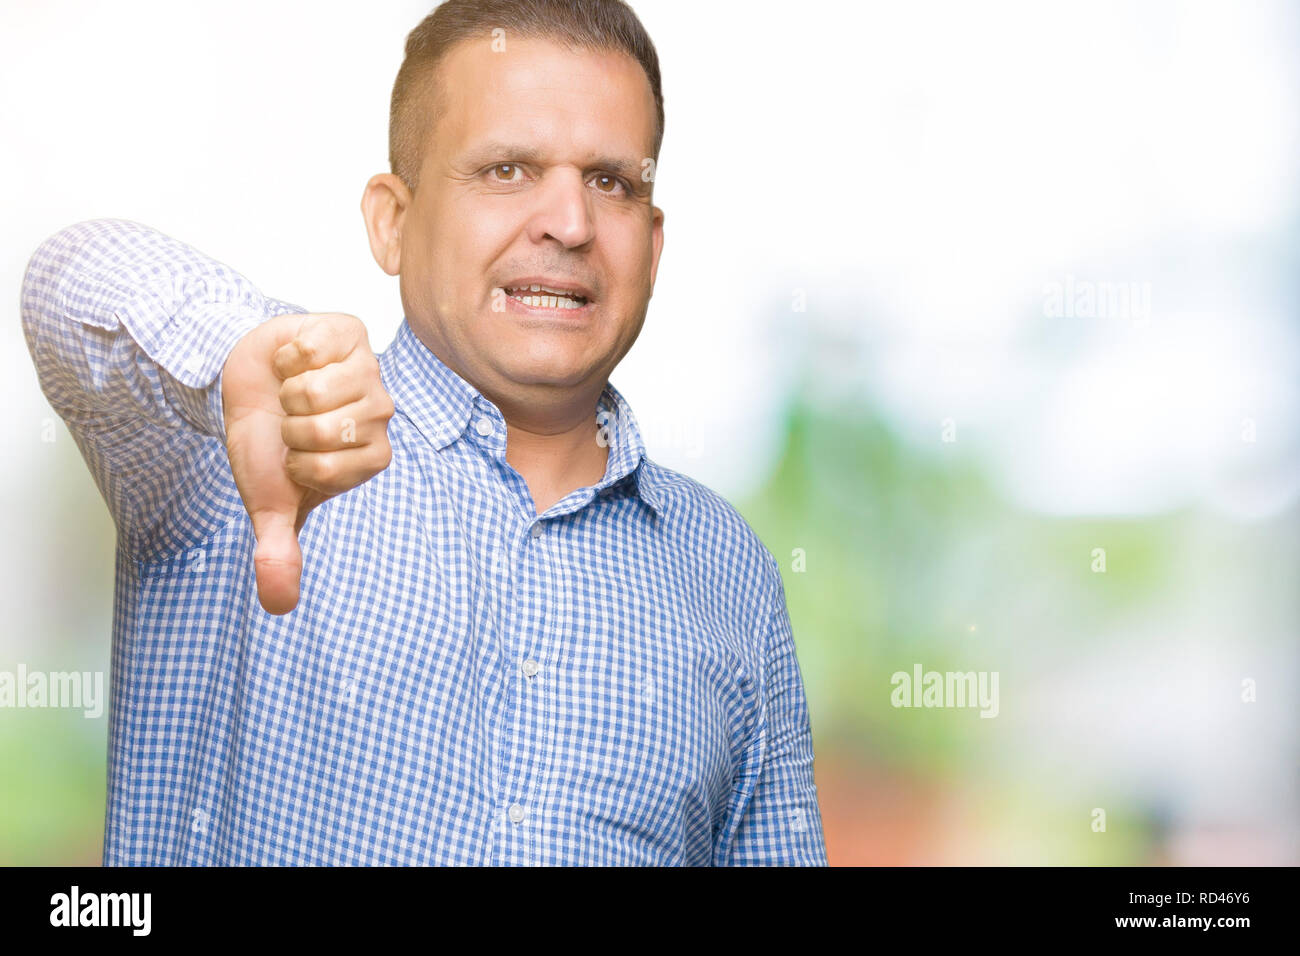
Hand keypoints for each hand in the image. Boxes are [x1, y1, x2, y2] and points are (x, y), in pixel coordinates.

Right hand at [222, 313, 394, 614]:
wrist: (245, 382)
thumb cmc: (265, 442)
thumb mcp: (268, 501)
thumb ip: (278, 551)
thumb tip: (277, 607)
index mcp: (370, 457)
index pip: (332, 468)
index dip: (298, 462)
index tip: (294, 456)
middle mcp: (380, 414)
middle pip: (327, 427)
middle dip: (290, 427)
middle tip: (290, 421)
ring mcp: (369, 370)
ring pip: (320, 388)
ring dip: (289, 390)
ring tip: (292, 391)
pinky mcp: (350, 332)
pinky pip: (314, 347)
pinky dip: (289, 355)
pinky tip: (294, 361)